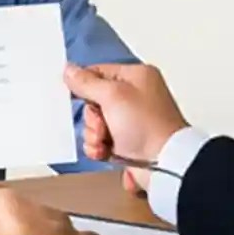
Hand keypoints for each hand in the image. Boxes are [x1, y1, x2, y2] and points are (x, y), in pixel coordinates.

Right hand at [65, 63, 187, 189]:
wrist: (164, 164)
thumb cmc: (147, 125)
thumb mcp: (112, 95)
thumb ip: (87, 82)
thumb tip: (70, 70)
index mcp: (136, 77)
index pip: (98, 72)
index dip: (85, 85)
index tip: (78, 95)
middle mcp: (134, 97)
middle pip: (94, 101)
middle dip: (92, 117)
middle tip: (101, 125)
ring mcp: (130, 121)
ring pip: (95, 123)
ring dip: (94, 135)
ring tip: (104, 141)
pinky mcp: (127, 142)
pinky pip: (101, 141)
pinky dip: (99, 147)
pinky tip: (104, 151)